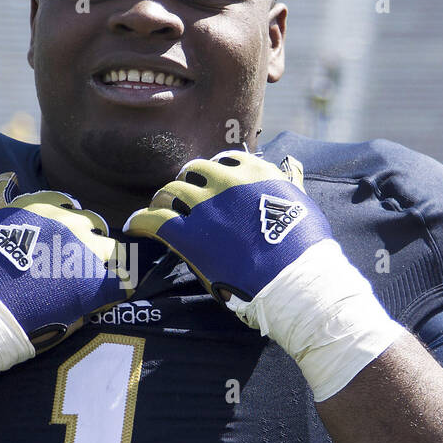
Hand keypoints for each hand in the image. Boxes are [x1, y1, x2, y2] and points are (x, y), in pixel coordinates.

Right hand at [0, 172, 133, 404]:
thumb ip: (1, 197)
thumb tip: (7, 176)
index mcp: (45, 207)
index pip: (67, 206)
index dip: (63, 224)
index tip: (55, 241)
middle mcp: (70, 223)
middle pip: (92, 224)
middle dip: (84, 240)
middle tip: (69, 265)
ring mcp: (85, 252)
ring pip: (111, 249)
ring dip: (102, 261)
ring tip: (88, 280)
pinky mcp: (95, 284)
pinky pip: (124, 282)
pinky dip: (119, 288)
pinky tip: (110, 296)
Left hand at [125, 150, 402, 401]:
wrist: (297, 282)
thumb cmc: (307, 249)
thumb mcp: (303, 202)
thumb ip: (290, 180)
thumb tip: (290, 163)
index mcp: (256, 172)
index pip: (225, 160)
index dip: (214, 172)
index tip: (210, 183)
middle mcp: (227, 182)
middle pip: (193, 172)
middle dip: (186, 182)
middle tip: (181, 198)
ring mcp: (205, 208)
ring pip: (170, 191)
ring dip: (163, 199)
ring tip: (157, 209)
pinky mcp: (189, 235)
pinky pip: (154, 219)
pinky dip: (141, 220)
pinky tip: (135, 226)